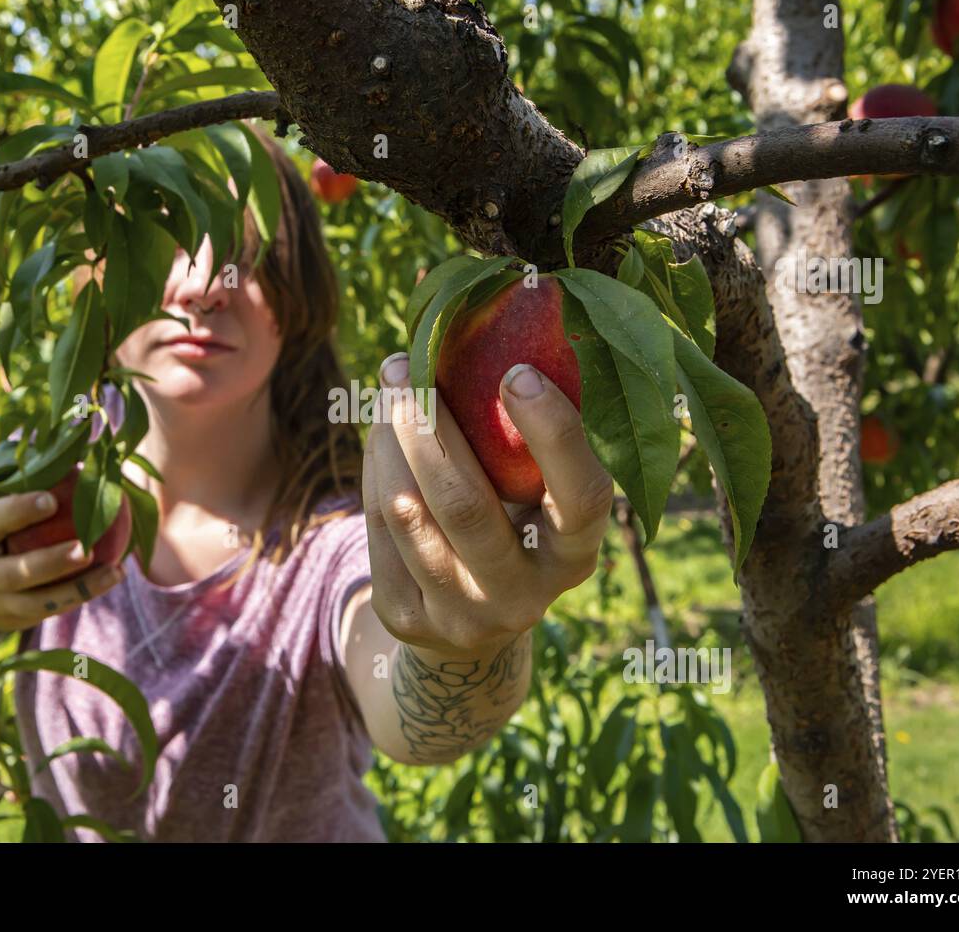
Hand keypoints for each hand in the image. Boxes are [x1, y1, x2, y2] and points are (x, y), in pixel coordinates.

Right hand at [0, 492, 124, 643]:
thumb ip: (25, 488)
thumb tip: (74, 448)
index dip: (18, 511)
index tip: (50, 499)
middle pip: (15, 572)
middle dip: (50, 562)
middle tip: (86, 549)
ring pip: (39, 602)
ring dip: (80, 588)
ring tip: (115, 570)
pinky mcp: (17, 621)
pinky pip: (54, 610)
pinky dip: (85, 593)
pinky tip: (116, 574)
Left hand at [363, 353, 611, 658]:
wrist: (471, 625)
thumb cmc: (515, 528)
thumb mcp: (538, 500)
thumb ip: (526, 444)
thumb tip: (482, 335)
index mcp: (576, 557)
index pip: (583, 500)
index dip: (554, 435)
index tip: (517, 372)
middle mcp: (524, 597)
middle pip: (467, 507)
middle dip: (430, 426)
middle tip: (407, 364)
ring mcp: (464, 616)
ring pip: (411, 514)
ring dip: (390, 440)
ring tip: (389, 386)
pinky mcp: (409, 618)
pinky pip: (379, 529)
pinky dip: (375, 470)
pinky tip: (379, 433)